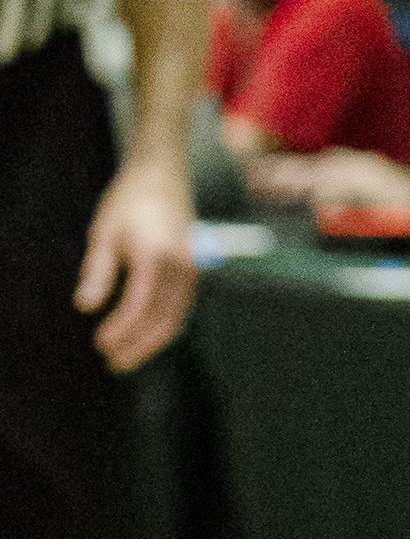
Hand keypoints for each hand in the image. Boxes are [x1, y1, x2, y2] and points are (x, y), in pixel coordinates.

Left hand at [75, 156, 194, 371]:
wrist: (163, 175)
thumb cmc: (129, 202)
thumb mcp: (104, 233)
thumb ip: (97, 272)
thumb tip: (86, 307)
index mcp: (156, 256)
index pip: (139, 306)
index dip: (120, 330)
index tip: (100, 343)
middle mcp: (180, 266)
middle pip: (162, 319)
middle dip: (138, 345)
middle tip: (114, 363)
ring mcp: (191, 269)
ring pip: (176, 318)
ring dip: (152, 342)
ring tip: (128, 357)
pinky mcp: (193, 270)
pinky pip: (182, 307)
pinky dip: (164, 327)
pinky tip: (146, 335)